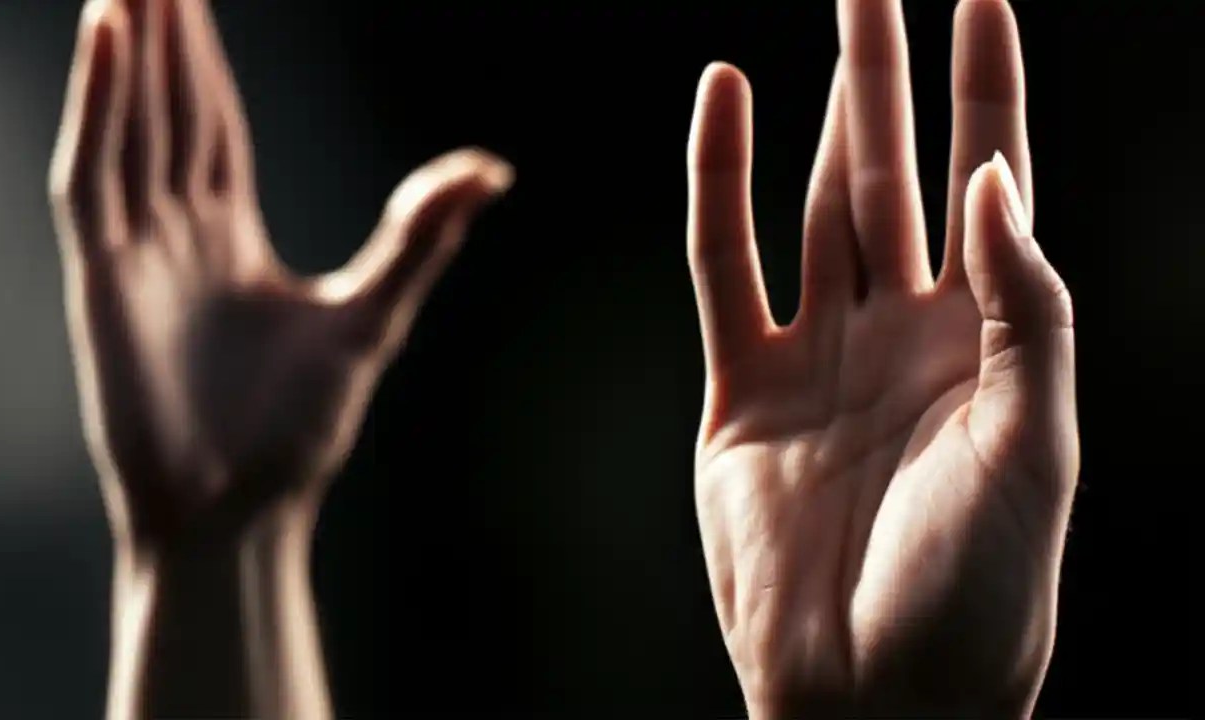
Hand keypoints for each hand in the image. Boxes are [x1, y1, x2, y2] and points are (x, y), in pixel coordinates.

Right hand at [49, 1, 510, 717]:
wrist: (242, 511)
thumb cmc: (298, 432)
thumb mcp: (372, 316)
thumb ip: (422, 238)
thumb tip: (494, 169)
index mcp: (228, 238)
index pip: (212, 126)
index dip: (201, 60)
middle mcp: (175, 235)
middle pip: (166, 111)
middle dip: (161, 35)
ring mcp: (133, 255)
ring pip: (127, 127)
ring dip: (127, 52)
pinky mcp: (100, 282)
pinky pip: (93, 176)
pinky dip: (96, 108)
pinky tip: (105, 41)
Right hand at [688, 1, 1076, 716]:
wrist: (871, 699)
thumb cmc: (977, 594)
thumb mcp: (1036, 447)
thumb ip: (1023, 308)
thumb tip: (992, 180)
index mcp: (985, 342)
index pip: (993, 183)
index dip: (990, 87)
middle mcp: (901, 331)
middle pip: (898, 172)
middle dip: (892, 72)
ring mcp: (817, 355)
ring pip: (818, 201)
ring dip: (821, 107)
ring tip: (828, 19)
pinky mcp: (739, 388)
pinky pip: (723, 265)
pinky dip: (716, 182)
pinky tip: (720, 103)